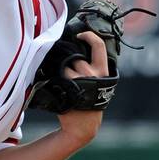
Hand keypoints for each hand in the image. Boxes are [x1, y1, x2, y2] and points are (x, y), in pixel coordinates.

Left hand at [56, 30, 107, 145]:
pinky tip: (56, 84)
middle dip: (71, 61)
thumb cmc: (90, 103)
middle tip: (66, 69)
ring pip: (66, 67)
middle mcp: (92, 75)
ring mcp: (79, 81)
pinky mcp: (68, 87)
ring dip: (62, 71)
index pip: (99, 46)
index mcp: (103, 72)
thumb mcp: (100, 85)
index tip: (80, 34)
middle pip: (77, 58)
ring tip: (63, 83)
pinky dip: (55, 78)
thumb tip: (83, 51)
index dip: (89, 36)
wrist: (83, 125)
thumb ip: (95, 69)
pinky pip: (58, 76)